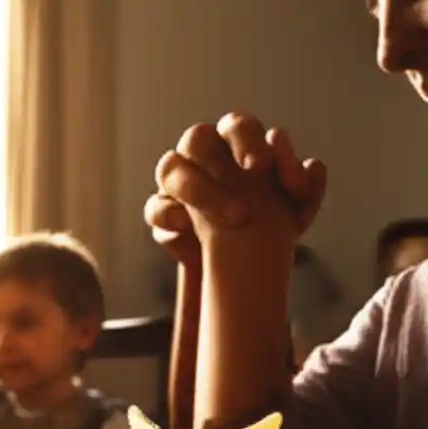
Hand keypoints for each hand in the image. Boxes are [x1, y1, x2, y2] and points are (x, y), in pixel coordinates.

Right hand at [147, 114, 327, 262]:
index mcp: (236, 145)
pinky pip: (155, 209)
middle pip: (196, 137)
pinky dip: (171, 218)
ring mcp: (176, 182)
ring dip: (199, 190)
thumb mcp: (297, 210)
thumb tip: (312, 166)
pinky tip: (191, 232)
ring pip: (170, 168)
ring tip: (234, 218)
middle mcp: (202, 156)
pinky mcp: (161, 212)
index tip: (261, 166)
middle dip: (218, 158)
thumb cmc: (270, 224)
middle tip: (243, 185)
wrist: (243, 263)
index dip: (247, 139)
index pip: (236, 126)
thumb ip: (307, 187)